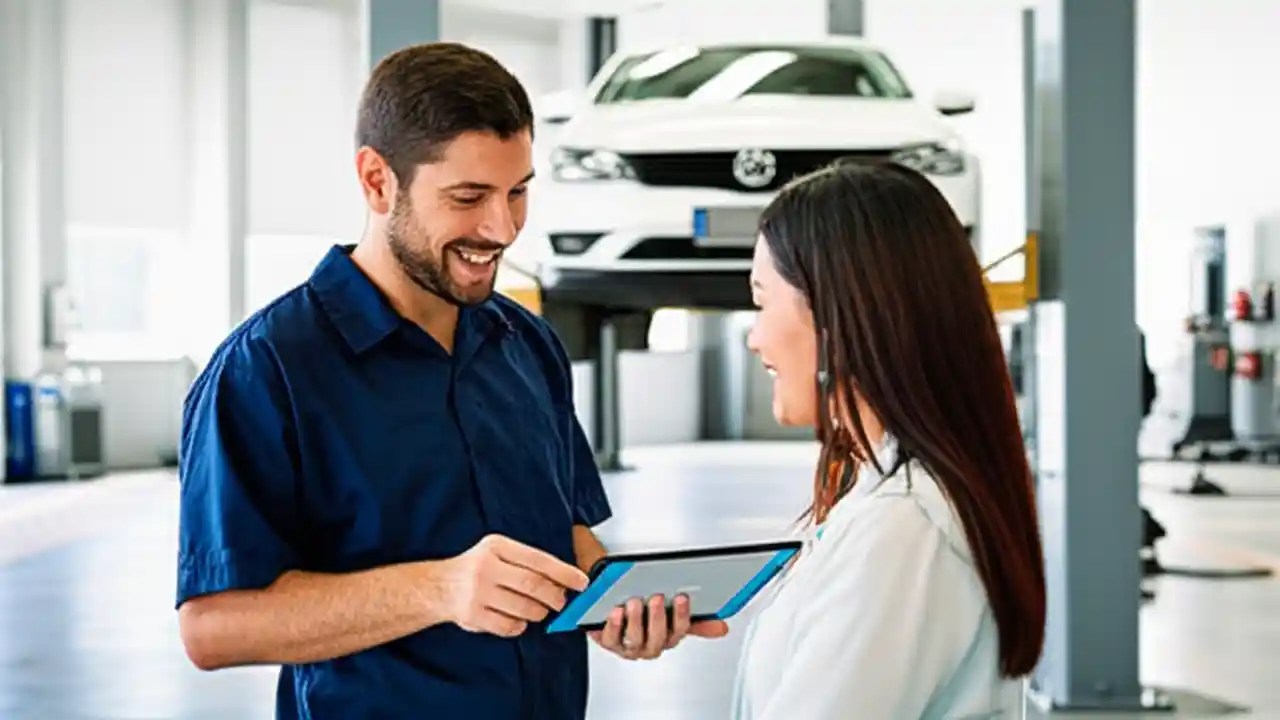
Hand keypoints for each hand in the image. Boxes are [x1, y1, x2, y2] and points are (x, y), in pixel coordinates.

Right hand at [440, 534, 588, 637]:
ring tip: (538, 610)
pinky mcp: (473, 616)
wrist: (439, 586)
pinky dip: (520, 625)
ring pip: (524, 609)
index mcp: (497, 547)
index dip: (564, 573)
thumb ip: (527, 561)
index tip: (581, 583)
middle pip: (534, 585)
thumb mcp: (498, 551)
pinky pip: (509, 626)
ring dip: (539, 613)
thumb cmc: (477, 568)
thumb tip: (565, 579)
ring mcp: (479, 593)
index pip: (539, 560)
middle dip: (555, 597)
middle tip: (561, 602)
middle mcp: (487, 568)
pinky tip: (517, 618)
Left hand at [588, 594, 728, 659]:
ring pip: (634, 639)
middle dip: (658, 618)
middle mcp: (649, 646)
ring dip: (636, 620)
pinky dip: (614, 625)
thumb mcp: (671, 615)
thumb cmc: (645, 613)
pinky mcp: (608, 642)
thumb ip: (695, 621)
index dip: (682, 616)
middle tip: (658, 598)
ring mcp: (628, 646)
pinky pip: (610, 639)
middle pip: (657, 637)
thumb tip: (723, 628)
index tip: (682, 597)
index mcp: (667, 638)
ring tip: (634, 601)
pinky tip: (616, 611)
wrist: (612, 608)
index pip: (679, 631)